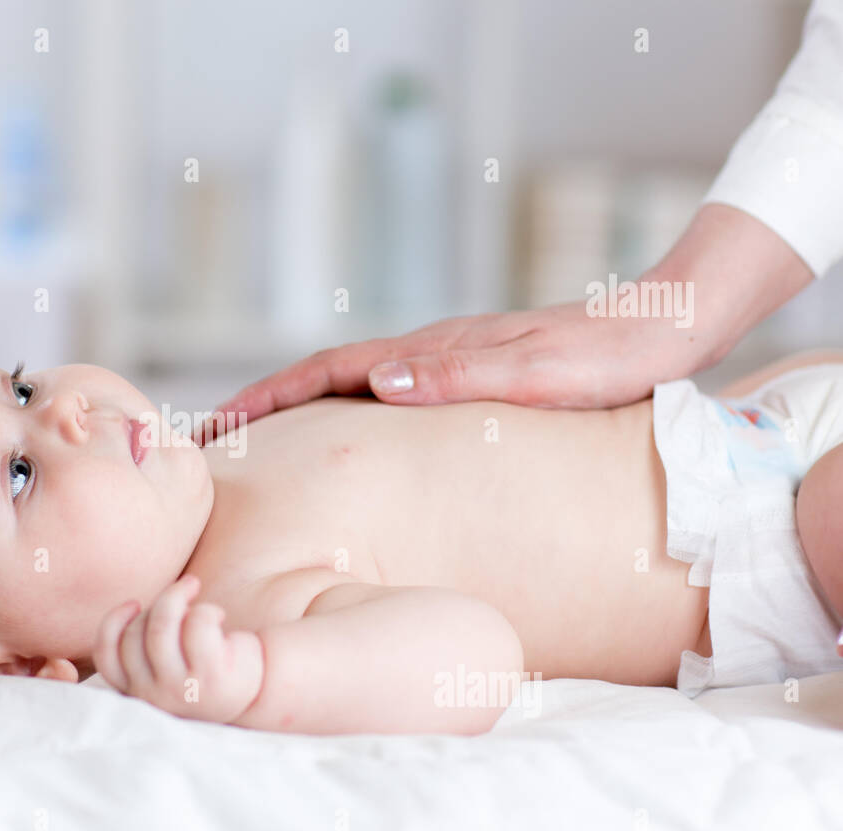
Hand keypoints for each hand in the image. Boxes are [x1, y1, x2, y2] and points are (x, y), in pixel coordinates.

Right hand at [93, 575, 264, 725]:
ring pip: (161, 624)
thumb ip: (143, 644)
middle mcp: (155, 697)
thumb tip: (129, 607)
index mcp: (139, 694)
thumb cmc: (207, 664)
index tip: (135, 603)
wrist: (260, 685)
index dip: (114, 623)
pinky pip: (197, 622)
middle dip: (159, 604)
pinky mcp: (210, 677)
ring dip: (178, 595)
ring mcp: (181, 690)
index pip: (107, 656)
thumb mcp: (169, 661)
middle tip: (184, 592)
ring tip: (194, 589)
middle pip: (136, 633)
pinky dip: (207, 609)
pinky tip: (219, 616)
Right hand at [202, 204, 813, 436]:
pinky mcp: (469, 380)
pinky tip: (349, 447)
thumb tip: (377, 384)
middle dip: (262, 411)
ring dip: (297, 417)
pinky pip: (384, 402)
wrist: (664, 329)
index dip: (265, 400)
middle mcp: (427, 355)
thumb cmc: (606, 359)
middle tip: (213, 446)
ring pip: (350, 392)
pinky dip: (344, 420)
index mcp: (430, 352)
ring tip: (260, 453)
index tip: (215, 428)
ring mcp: (444, 365)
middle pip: (322, 382)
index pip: (323, 374)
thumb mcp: (536, 373)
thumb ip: (458, 377)